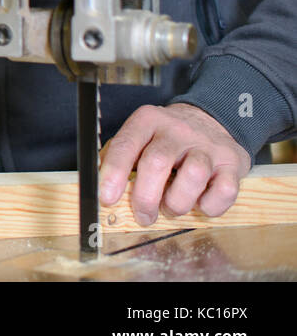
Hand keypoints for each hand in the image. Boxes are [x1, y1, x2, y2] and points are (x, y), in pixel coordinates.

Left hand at [98, 102, 250, 225]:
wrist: (211, 120)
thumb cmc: (166, 138)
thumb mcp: (139, 136)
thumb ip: (120, 157)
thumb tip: (103, 189)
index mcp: (148, 121)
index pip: (125, 146)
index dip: (114, 174)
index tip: (107, 198)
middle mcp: (177, 130)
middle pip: (157, 162)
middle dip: (145, 197)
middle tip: (143, 215)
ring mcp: (207, 145)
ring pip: (192, 175)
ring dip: (177, 202)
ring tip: (172, 207)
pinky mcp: (232, 162)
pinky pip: (224, 191)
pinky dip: (210, 206)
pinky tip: (200, 202)